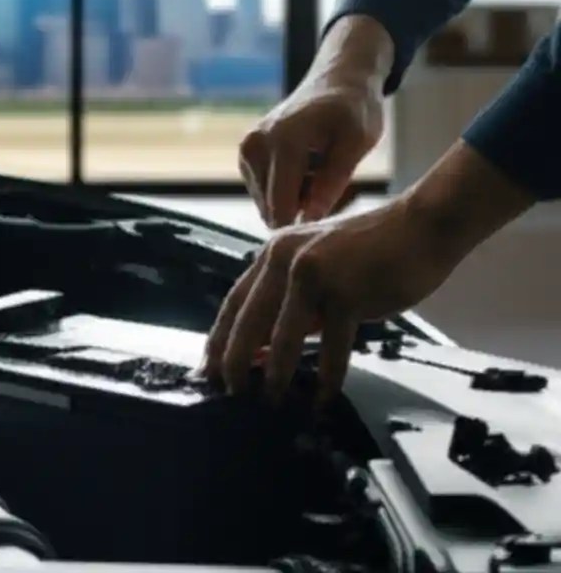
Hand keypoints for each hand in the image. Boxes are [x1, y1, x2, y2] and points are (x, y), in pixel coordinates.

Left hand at [203, 141, 535, 404]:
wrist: (421, 227)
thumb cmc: (372, 252)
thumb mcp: (319, 270)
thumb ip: (292, 304)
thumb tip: (265, 351)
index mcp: (273, 253)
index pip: (234, 302)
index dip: (219, 339)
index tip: (207, 369)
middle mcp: (284, 259)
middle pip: (247, 322)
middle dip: (235, 363)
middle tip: (230, 393)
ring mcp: (313, 274)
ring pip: (282, 338)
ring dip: (276, 376)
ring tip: (272, 401)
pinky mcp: (345, 293)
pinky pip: (329, 347)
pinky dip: (325, 378)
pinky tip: (321, 398)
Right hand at [240, 15, 392, 227]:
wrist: (336, 80)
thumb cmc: (353, 109)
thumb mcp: (357, 142)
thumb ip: (332, 181)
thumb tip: (309, 219)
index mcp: (284, 142)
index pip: (281, 206)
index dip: (304, 226)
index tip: (331, 225)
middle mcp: (255, 146)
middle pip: (273, 209)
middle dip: (302, 211)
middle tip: (334, 192)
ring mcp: (246, 150)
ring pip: (268, 204)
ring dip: (296, 202)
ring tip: (322, 178)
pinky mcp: (245, 155)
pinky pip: (264, 192)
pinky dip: (287, 191)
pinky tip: (307, 172)